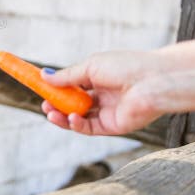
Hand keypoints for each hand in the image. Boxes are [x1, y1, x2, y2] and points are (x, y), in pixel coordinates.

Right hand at [40, 51, 168, 135]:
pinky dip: (77, 125)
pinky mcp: (113, 126)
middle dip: (56, 106)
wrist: (154, 80)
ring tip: (50, 112)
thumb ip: (67, 76)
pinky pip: (90, 128)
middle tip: (44, 105)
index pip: (72, 88)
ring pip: (78, 119)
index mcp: (98, 79)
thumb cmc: (126, 67)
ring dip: (62, 117)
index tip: (41, 90)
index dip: (56, 90)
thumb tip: (44, 76)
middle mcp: (102, 97)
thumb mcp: (90, 67)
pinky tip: (70, 117)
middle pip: (73, 105)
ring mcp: (107, 112)